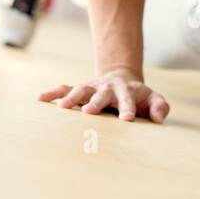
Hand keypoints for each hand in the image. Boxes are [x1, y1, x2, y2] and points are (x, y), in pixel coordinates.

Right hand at [38, 68, 169, 122]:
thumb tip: (159, 119)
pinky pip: (65, 89)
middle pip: (102, 94)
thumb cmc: (139, 97)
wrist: (121, 79)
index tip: (127, 119)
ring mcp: (93, 87)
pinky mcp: (81, 89)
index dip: (128, 108)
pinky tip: (40, 98)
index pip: (128, 99)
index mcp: (127, 90)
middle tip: (89, 112)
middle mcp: (108, 87)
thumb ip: (159, 107)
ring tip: (62, 108)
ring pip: (81, 90)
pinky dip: (53, 93)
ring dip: (71, 98)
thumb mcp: (154, 99)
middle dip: (95, 102)